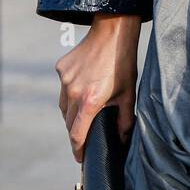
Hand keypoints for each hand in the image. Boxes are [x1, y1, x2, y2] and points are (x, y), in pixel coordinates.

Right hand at [56, 13, 140, 163]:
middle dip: (76, 131)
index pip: (77, 135)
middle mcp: (73, 92)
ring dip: (72, 113)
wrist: (113, 31)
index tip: (81, 158)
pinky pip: (63, 87)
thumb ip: (124, 120)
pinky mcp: (61, 68)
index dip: (78, 149)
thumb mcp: (128, 94)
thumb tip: (123, 140)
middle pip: (68, 122)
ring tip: (86, 110)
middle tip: (87, 134)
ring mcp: (65, 80)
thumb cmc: (124, 63)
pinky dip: (71, 92)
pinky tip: (84, 86)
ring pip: (63, 106)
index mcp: (90, 101)